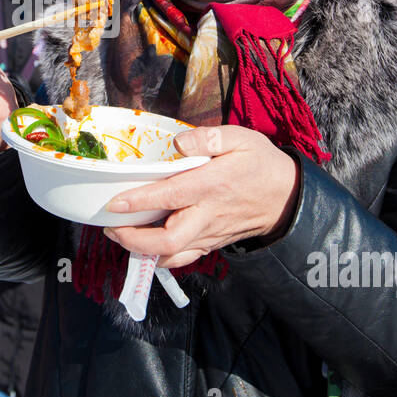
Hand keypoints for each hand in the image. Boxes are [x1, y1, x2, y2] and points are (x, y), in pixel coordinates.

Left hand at [102, 126, 299, 267]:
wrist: (286, 197)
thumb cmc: (260, 164)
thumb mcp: (241, 139)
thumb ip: (209, 138)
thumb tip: (179, 142)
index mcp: (212, 185)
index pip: (170, 195)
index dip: (139, 201)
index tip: (114, 201)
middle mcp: (207, 214)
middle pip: (167, 239)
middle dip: (133, 238)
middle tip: (111, 227)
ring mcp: (209, 234)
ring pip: (172, 254)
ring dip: (141, 250)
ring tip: (120, 235)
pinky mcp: (210, 244)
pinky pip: (182, 259)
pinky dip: (159, 258)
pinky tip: (143, 247)